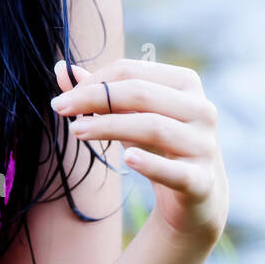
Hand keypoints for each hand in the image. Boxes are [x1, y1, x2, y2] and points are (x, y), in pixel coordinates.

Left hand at [52, 57, 228, 245]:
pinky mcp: (202, 181)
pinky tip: (127, 158)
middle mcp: (201, 109)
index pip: (131, 71)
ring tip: (76, 131)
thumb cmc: (159, 144)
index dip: (95, 81)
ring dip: (109, 127)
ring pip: (153, 127)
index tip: (64, 96)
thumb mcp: (131, 115)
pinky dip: (151, 164)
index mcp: (186, 83)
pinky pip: (175, 171)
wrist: (198, 196)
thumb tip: (60, 67)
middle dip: (96, 98)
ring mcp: (204, 145)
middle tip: (60, 107)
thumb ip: (100, 92)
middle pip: (141, 94)